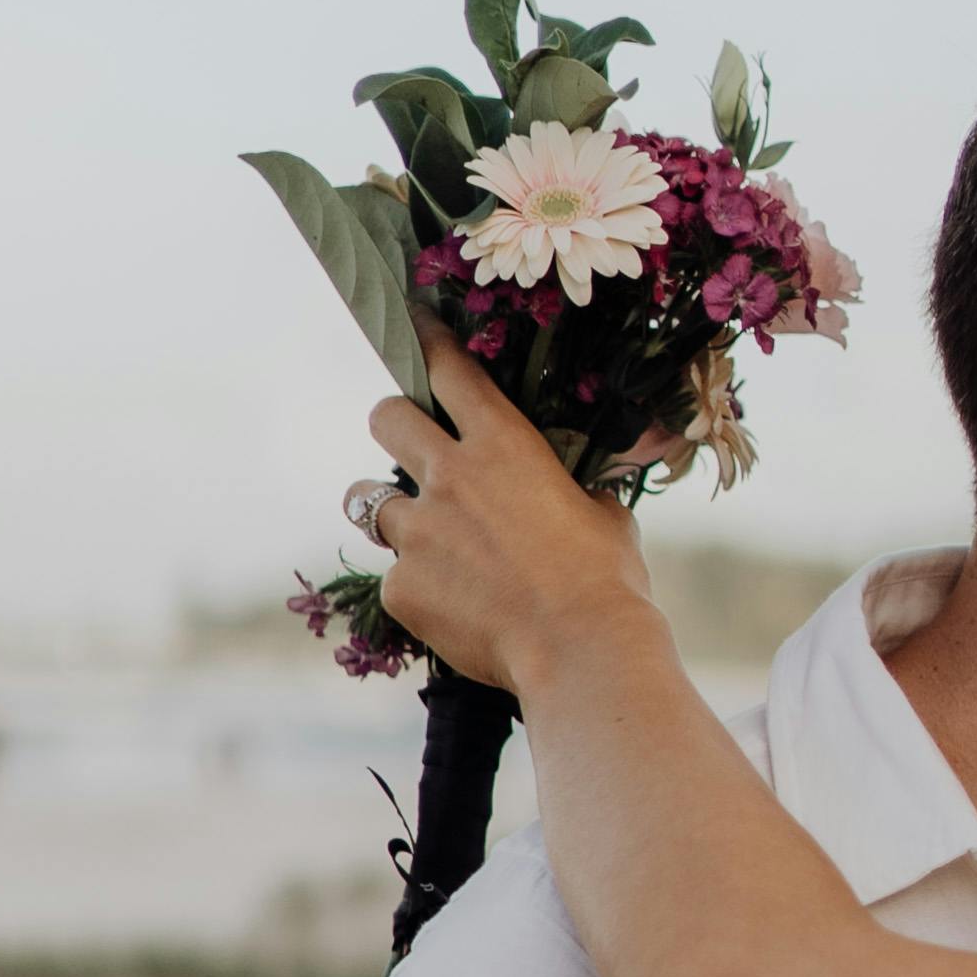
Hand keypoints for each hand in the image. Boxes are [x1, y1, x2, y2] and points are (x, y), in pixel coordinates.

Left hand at [368, 338, 659, 695]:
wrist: (581, 653)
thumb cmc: (608, 581)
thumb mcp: (604, 517)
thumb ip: (572, 493)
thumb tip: (579, 496)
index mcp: (504, 447)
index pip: (450, 371)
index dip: (429, 340)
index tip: (415, 323)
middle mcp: (449, 479)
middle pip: (385, 418)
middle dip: (394, 423)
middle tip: (410, 444)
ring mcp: (418, 534)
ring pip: (368, 503)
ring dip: (393, 514)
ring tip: (428, 542)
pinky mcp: (401, 588)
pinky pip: (396, 578)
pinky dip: (418, 589)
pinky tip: (456, 610)